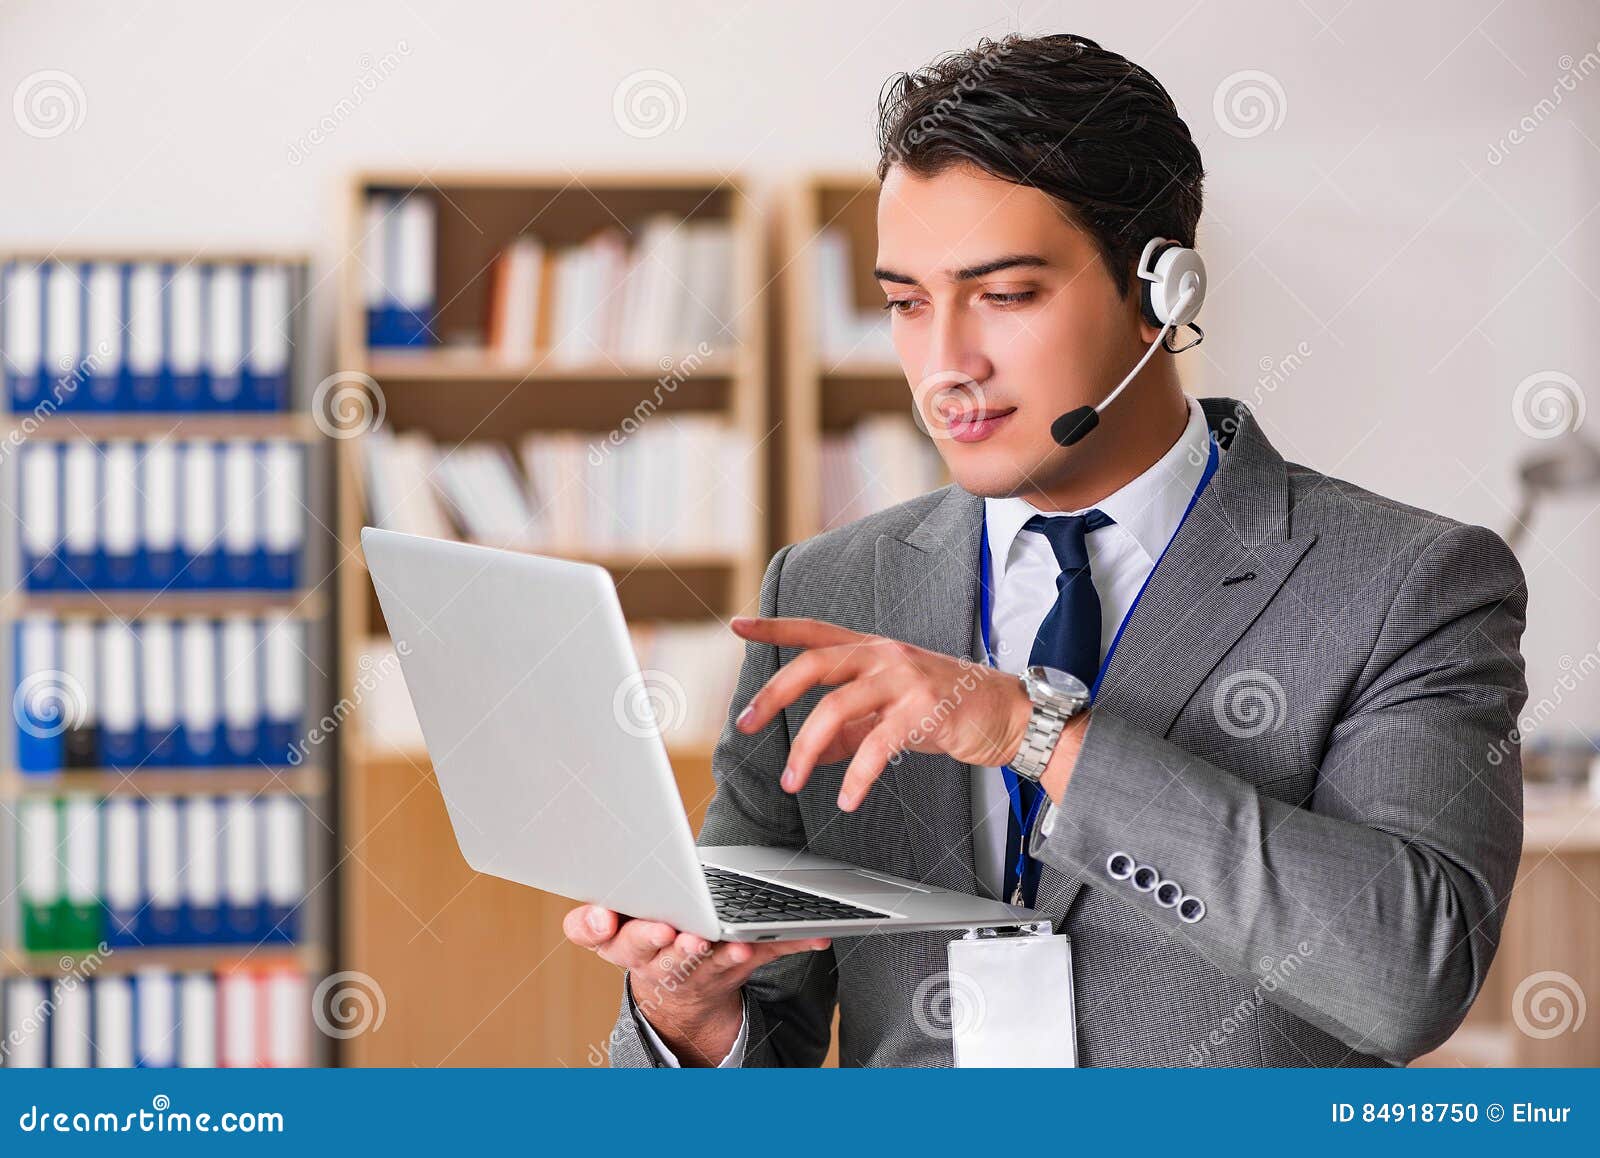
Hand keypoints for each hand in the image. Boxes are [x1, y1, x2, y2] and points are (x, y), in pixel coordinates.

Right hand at [562, 904, 828, 1065]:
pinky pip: (763, 955)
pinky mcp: (735, 970)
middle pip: (655, 953)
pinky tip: (813, 937)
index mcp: (619, 942)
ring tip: (734, 948)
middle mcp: (654, 959)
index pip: (597, 934)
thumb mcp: (611, 932)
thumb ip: (593, 922)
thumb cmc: (644, 943)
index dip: (596, 927)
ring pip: (707, 963)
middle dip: (666, 943)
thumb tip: (594, 912)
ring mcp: (695, 970)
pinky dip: (789, 943)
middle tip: (678, 934)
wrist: (676, 999)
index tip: (603, 919)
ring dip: (722, 955)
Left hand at [730, 615, 1036, 810]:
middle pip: (815, 664)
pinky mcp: (924, 708)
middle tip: (746, 723)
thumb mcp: (888, 711)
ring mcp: (904, 678)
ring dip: (806, 748)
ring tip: (792, 781)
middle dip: (774, 694)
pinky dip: (857, 775)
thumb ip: (848, 728)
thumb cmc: (946, 709)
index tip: (737, 625)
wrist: (1007, 715)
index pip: (813, 631)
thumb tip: (812, 750)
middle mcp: (884, 655)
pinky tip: (847, 798)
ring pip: (837, 706)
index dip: (774, 628)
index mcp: (871, 649)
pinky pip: (877, 744)